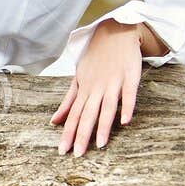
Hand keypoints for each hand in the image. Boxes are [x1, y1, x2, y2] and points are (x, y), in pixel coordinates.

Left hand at [51, 19, 145, 154]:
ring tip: (100, 144)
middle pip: (87, 114)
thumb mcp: (78, 78)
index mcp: (84, 89)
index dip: (68, 133)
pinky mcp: (130, 76)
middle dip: (82, 135)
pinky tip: (125, 121)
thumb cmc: (96, 58)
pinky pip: (128, 94)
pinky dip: (127, 107)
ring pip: (107, 107)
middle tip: (77, 154)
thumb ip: (68, 101)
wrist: (115, 31)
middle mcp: (96, 88)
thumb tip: (54, 121)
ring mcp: (113, 82)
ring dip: (103, 126)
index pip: (73, 115)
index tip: (62, 151)